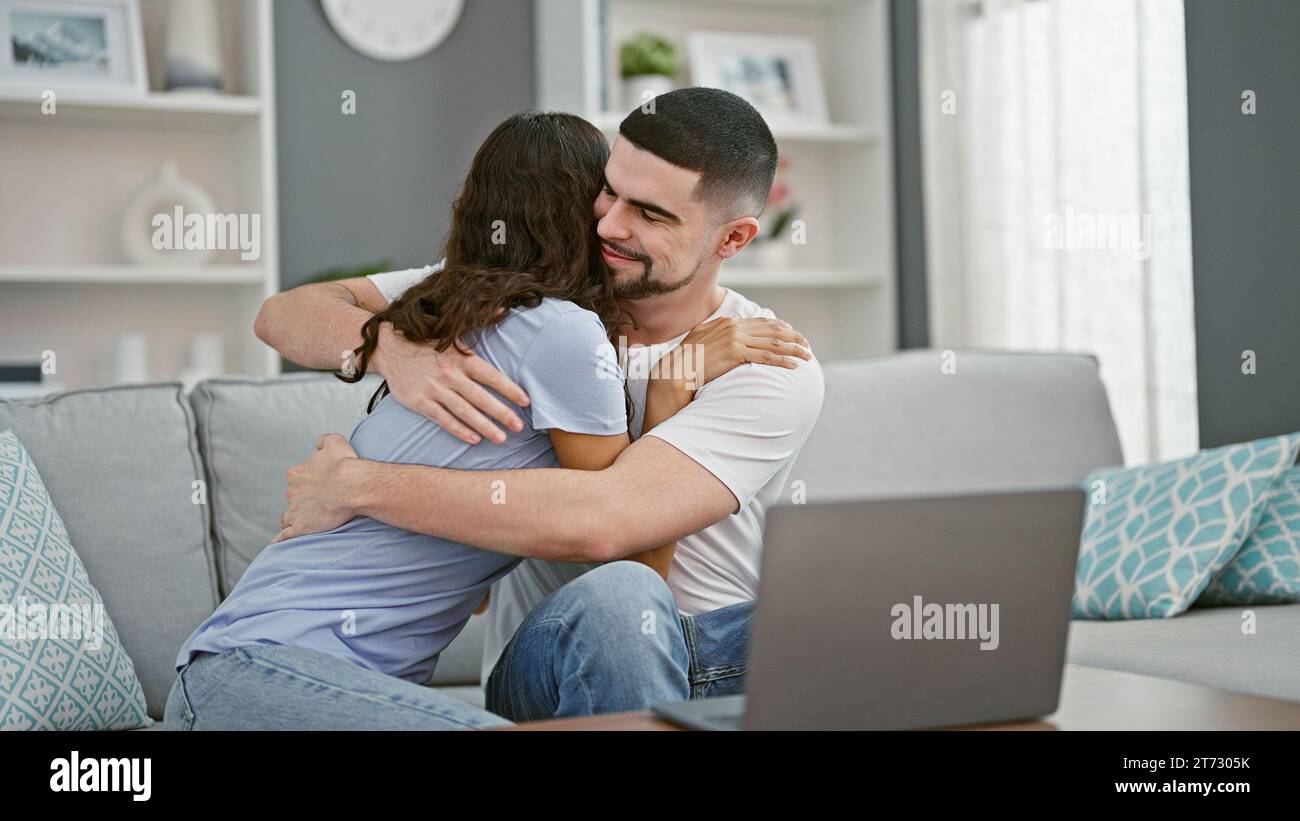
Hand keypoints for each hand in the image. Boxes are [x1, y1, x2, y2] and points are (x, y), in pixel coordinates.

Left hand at [272, 434, 360, 542]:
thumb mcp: (335, 442)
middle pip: (293, 497)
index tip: (323, 485)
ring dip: (294, 518)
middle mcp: (292, 492)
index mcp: (296, 474)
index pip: (296, 478)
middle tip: (321, 503)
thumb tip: (318, 445)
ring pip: (287, 516)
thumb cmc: (346, 465)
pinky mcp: (300, 527)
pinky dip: (280, 539)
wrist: (353, 487)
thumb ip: (323, 441)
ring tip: (306, 522)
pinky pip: (285, 535)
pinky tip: (278, 542)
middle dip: (303, 500)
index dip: (309, 482)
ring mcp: (295, 511)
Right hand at [373, 321, 529, 444]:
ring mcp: (433, 390)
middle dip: (502, 413)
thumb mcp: (450, 329)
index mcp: (460, 357)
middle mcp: (449, 374)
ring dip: (484, 426)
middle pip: (480, 398)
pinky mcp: (419, 402)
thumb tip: (503, 308)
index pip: (491, 376)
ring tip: (501, 438)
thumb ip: (479, 322)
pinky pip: (443, 419)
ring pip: (464, 412)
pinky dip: (459, 430)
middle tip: (519, 427)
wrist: (388, 348)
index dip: (509, 389)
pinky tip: (474, 439)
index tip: (526, 401)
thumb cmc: (425, 340)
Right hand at [654, 316, 810, 392]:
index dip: (780, 329)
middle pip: (771, 330)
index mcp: (726, 322)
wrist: (675, 370)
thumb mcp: (699, 339)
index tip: (792, 335)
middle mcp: (733, 327)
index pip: (760, 322)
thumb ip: (714, 332)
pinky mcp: (736, 352)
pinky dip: (782, 360)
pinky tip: (793, 366)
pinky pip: (765, 355)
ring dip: (793, 350)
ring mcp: (735, 338)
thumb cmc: (685, 360)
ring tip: (807, 357)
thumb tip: (722, 330)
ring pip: (772, 342)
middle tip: (807, 346)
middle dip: (793, 338)